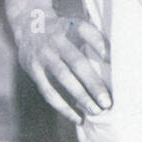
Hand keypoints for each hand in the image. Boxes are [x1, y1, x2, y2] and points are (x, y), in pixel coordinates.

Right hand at [10, 8, 111, 124]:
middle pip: (77, 62)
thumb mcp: (75, 24)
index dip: (99, 43)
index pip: (85, 31)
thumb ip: (93, 36)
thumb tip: (113, 58)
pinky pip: (49, 92)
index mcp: (68, 26)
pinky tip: (78, 117)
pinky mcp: (34, 70)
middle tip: (107, 101)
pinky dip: (63, 107)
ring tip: (96, 111)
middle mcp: (55, 40)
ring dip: (80, 97)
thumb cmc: (62, 29)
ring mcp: (43, 55)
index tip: (111, 59)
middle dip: (93, 83)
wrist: (28, 25)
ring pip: (63, 78)